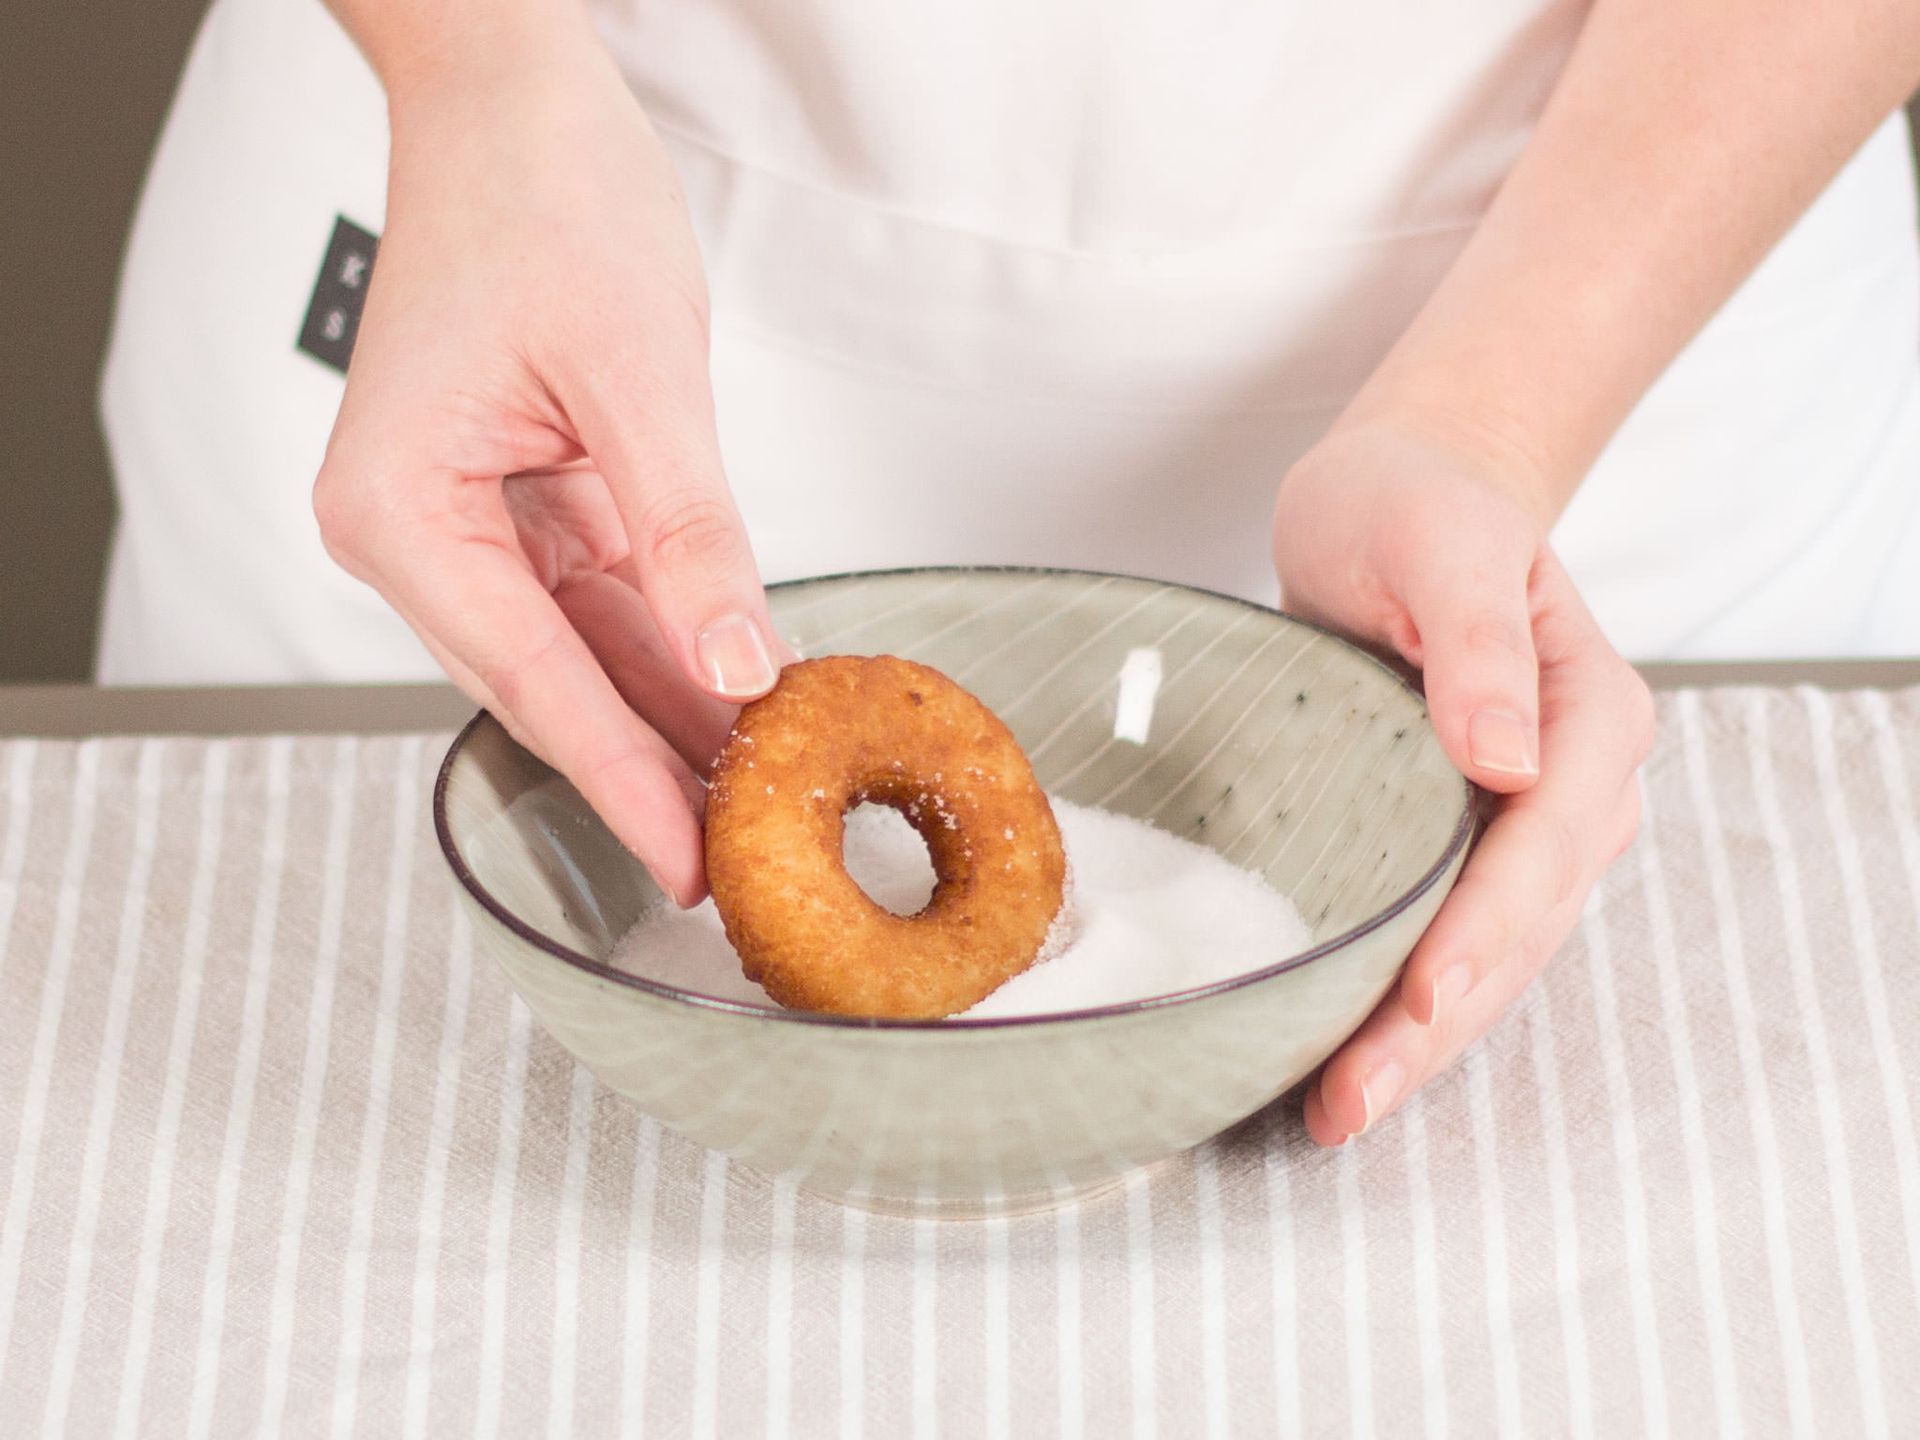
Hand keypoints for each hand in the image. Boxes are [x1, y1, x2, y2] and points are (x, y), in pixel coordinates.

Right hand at [313, 18, 778, 906]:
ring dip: (670, 715)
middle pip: (552, 682)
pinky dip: (671, 645)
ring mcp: (469, 521)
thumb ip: (689, 534)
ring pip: (584, 652)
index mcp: (401, 508)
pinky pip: (604, 598)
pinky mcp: (524, 502)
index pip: (534, 679)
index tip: (684, 862)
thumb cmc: (539, 191)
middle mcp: (418, 529)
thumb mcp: (636, 371)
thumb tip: (736, 665)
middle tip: (736, 857)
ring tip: (753, 795)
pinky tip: (734, 696)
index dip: (622, 779)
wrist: (514, 99)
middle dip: (651, 764)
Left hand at [1272, 413, 1653, 1144]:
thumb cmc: (1410, 505)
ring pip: (1490, 954)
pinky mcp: (1465, 841)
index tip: (1416, 1001)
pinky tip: (1347, 1053)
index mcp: (1590, 716)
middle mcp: (1576, 785)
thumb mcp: (1437, 546)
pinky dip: (1403, 1000)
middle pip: (1521, 926)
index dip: (1481, 930)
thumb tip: (1507, 759)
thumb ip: (1477, 644)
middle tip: (1350, 1099)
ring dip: (1421, 1039)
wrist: (1396, 496)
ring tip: (1338, 1110)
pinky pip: (1448, 934)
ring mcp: (1527, 823)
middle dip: (1439, 1022)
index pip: (1543, 845)